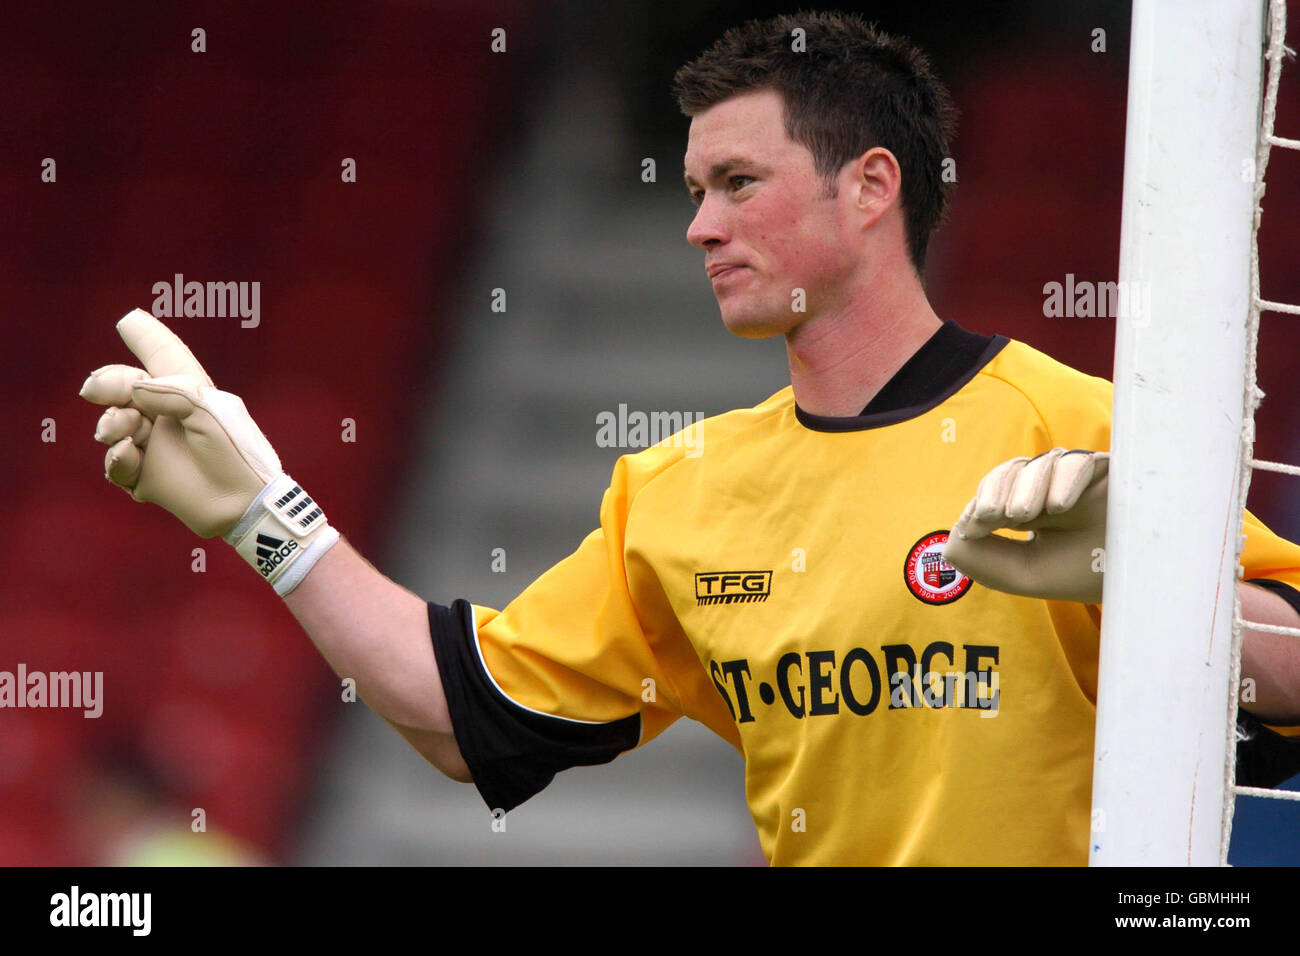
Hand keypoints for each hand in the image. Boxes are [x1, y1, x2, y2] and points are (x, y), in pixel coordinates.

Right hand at [80, 309, 336, 593]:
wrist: (242, 503)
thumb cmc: (235, 451)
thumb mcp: (207, 410)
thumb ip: (168, 390)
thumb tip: (132, 388)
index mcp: (189, 392)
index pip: (164, 356)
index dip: (147, 337)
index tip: (128, 321)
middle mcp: (167, 415)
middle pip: (124, 389)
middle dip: (107, 384)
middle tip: (95, 390)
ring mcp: (154, 446)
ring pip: (112, 426)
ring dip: (112, 424)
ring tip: (129, 433)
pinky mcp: (146, 477)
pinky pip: (116, 464)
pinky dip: (117, 459)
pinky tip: (130, 457)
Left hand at [941, 448, 1107, 603]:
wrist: (1147, 583)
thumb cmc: (1089, 576)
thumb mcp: (1028, 574)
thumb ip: (985, 560)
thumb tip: (950, 541)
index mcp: (1032, 514)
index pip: (994, 495)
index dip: (978, 505)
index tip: (973, 526)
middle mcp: (1053, 491)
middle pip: (1010, 472)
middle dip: (994, 492)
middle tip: (991, 518)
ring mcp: (1081, 479)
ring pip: (1038, 464)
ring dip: (1022, 488)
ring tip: (1021, 518)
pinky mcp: (1110, 470)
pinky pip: (1076, 462)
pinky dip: (1061, 479)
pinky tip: (1058, 507)